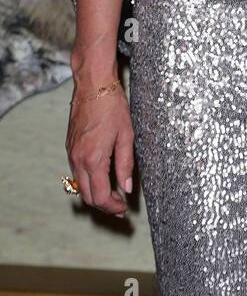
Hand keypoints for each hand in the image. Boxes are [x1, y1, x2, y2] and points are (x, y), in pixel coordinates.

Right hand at [66, 70, 134, 217]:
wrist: (93, 86)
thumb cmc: (112, 107)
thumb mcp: (126, 136)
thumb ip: (125, 165)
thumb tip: (127, 188)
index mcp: (93, 159)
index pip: (100, 196)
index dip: (113, 207)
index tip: (124, 209)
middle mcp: (78, 159)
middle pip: (87, 196)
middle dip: (104, 205)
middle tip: (120, 207)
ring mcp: (71, 153)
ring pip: (79, 186)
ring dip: (95, 194)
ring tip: (113, 194)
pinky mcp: (70, 147)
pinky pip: (76, 172)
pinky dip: (88, 181)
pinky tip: (102, 177)